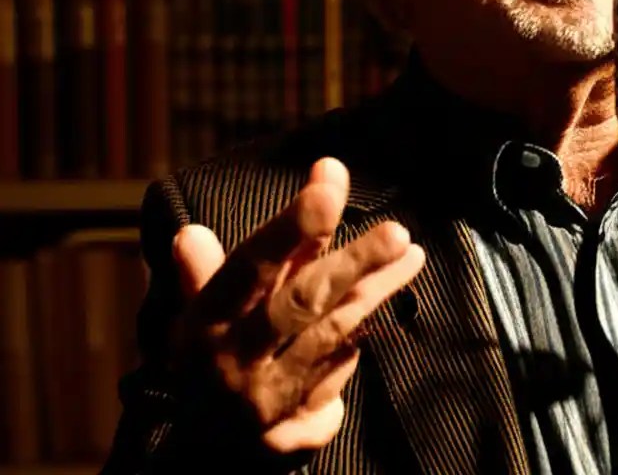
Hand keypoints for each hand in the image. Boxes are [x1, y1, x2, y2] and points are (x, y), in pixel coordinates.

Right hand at [171, 157, 425, 452]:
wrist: (202, 454)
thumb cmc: (211, 363)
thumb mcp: (202, 317)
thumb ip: (222, 268)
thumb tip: (191, 230)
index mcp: (204, 323)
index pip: (249, 268)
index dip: (289, 227)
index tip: (327, 185)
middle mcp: (234, 361)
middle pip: (301, 304)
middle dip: (351, 264)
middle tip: (397, 231)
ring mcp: (267, 399)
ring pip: (333, 335)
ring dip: (375, 291)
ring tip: (411, 253)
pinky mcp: (295, 431)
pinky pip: (340, 376)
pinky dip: (361, 341)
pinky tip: (388, 301)